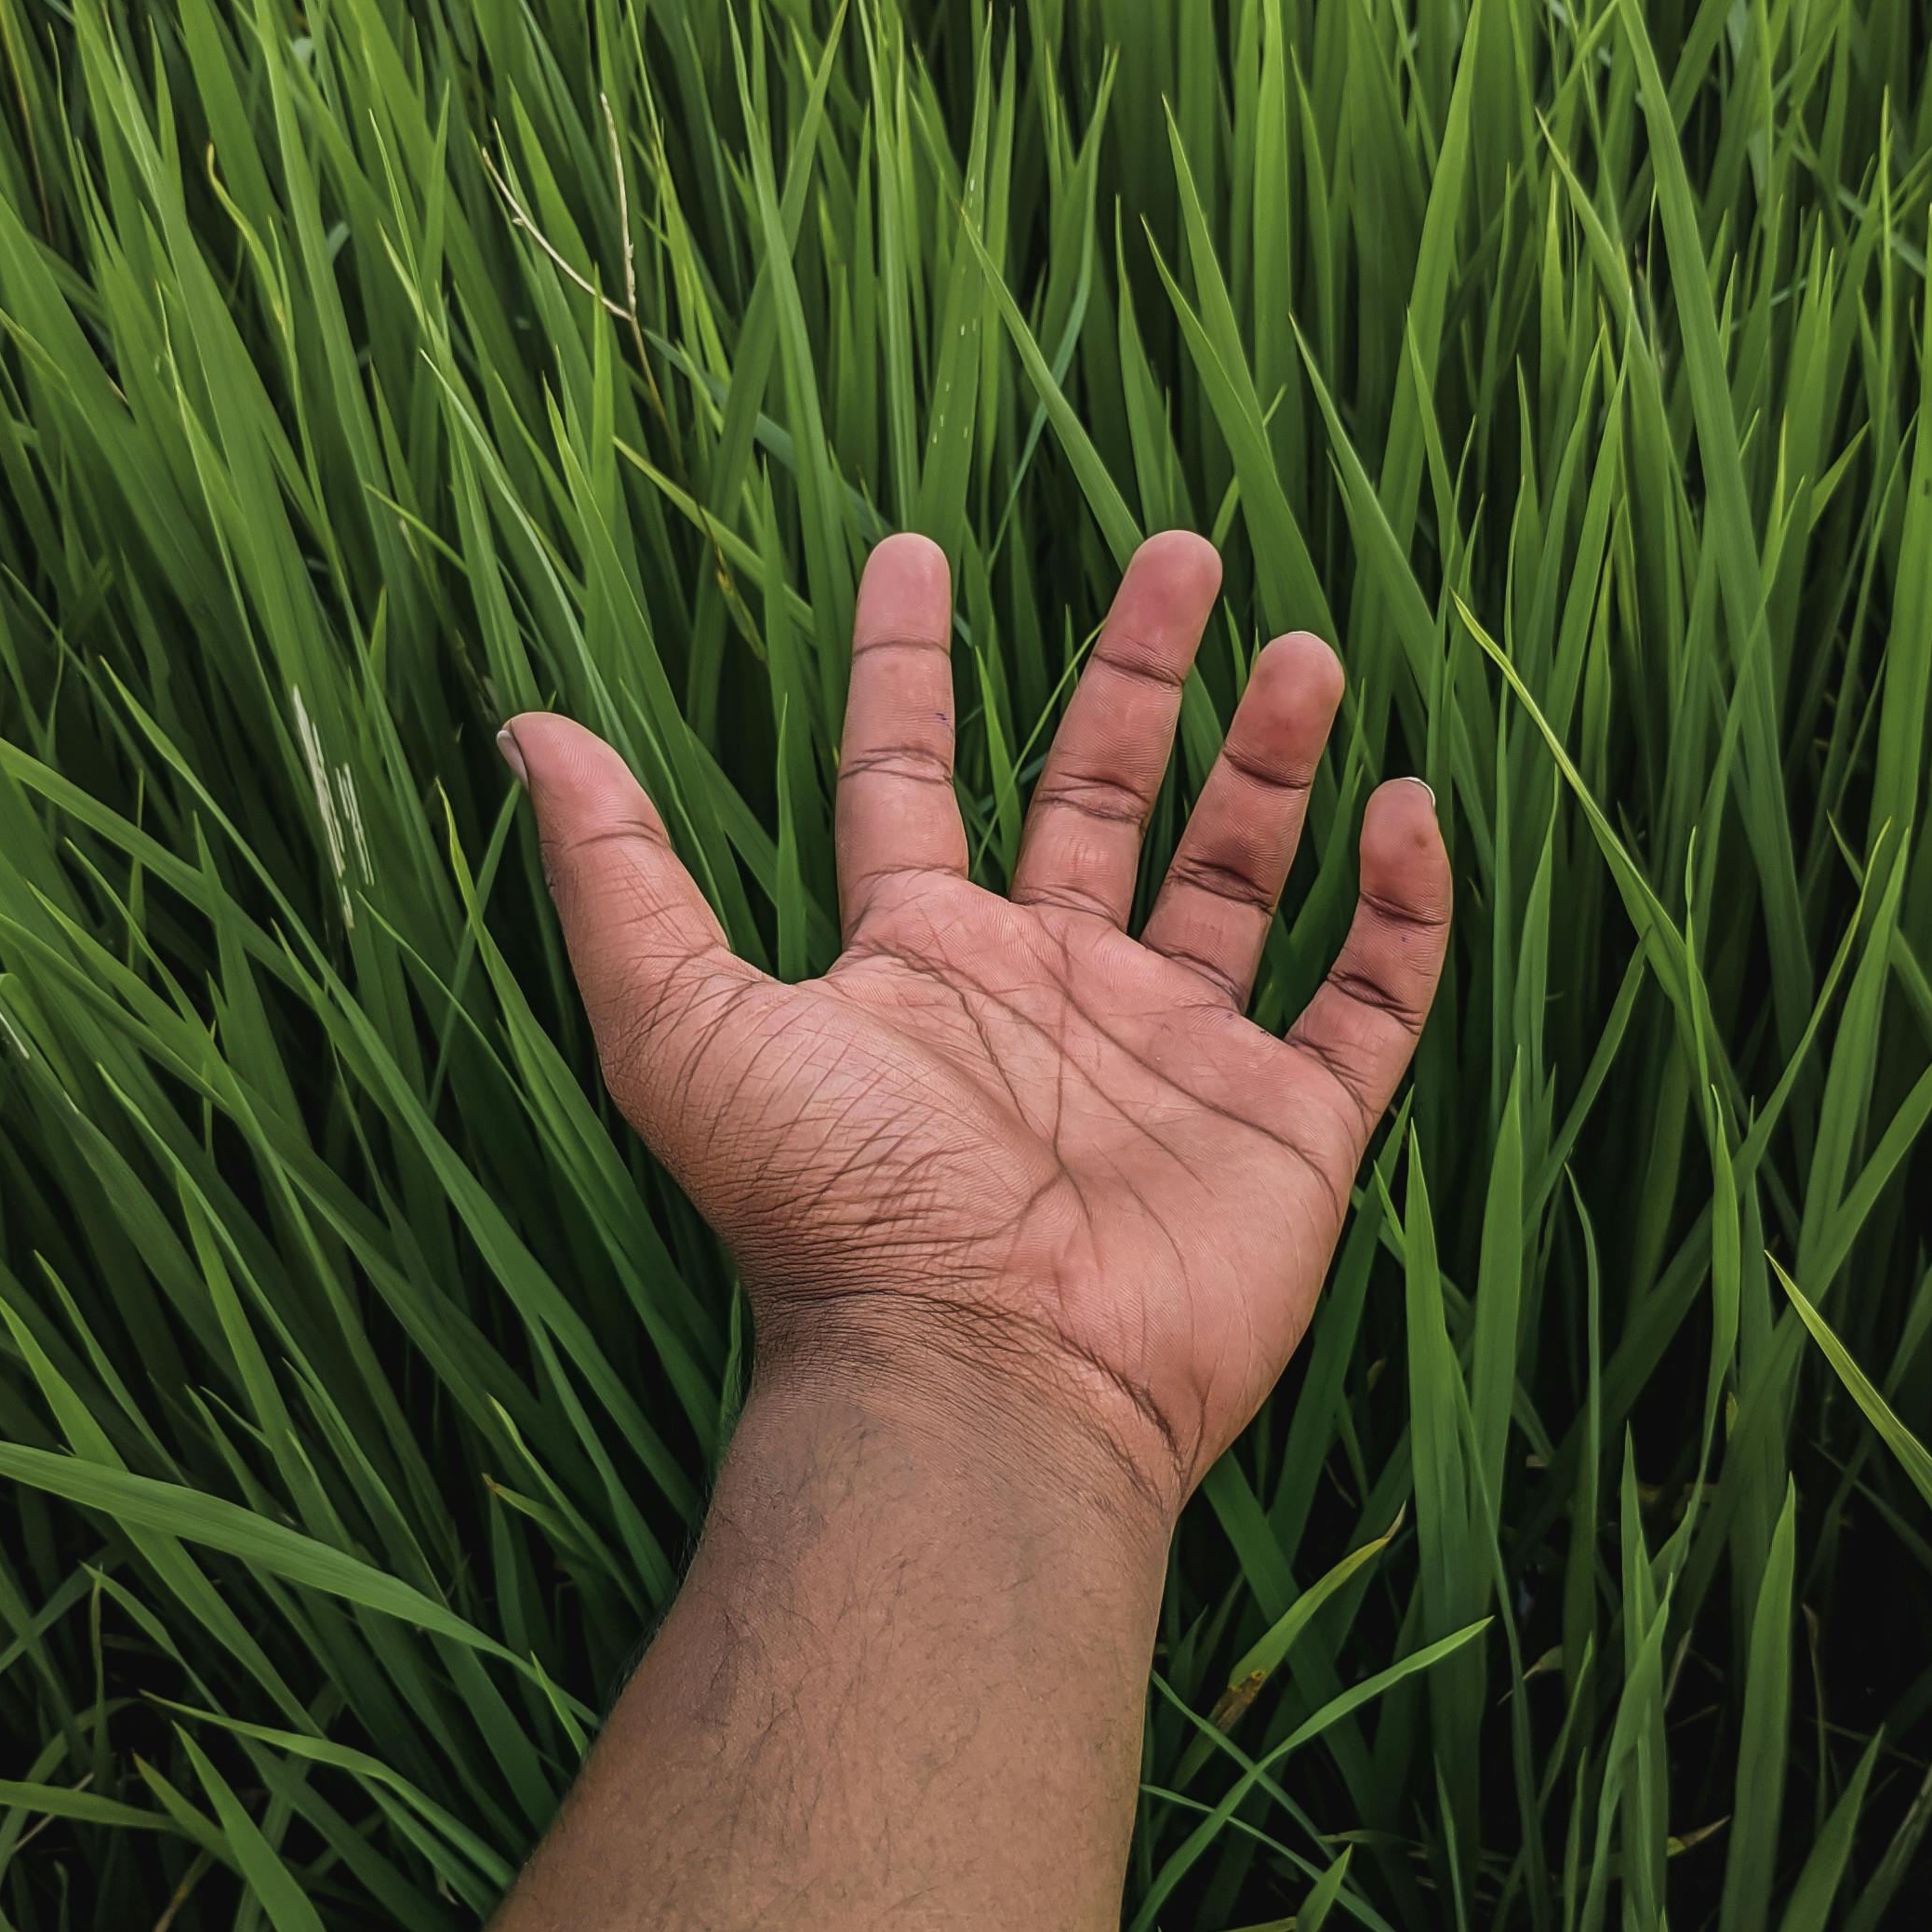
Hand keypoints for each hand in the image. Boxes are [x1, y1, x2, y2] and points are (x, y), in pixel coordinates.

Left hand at [502, 534, 1450, 1527]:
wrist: (982, 1382)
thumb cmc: (832, 1213)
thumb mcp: (683, 1025)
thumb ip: (615, 875)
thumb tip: (524, 725)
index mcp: (921, 964)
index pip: (911, 781)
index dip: (906, 669)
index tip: (911, 549)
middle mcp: (1051, 995)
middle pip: (1102, 797)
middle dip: (1138, 673)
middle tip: (1180, 551)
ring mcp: (1175, 1059)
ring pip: (1241, 874)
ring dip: (1274, 759)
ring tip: (1305, 646)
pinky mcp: (1288, 1126)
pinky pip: (1368, 997)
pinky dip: (1401, 905)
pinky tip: (1407, 805)